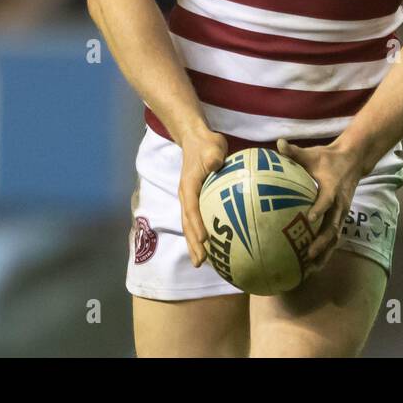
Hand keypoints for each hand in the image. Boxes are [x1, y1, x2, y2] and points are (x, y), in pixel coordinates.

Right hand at [177, 128, 228, 266]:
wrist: (195, 139)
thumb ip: (213, 156)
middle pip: (188, 224)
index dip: (197, 225)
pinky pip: (197, 221)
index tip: (204, 241)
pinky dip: (200, 236)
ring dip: (194, 244)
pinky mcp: (196, 200)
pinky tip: (211, 247)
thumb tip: (216, 163)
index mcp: (189, 186)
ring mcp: (189, 199)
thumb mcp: (211, 147)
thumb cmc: (206, 144)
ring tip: (201, 263)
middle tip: (201, 262)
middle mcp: (186, 196)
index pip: (192, 209)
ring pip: (190, 226)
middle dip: (193, 244)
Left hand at [277, 137, 367, 271]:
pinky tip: (312, 266)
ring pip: (335, 237)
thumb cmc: (327, 158)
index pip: (327, 200)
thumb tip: (278, 143)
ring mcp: (341, 213)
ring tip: (310, 269)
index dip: (320, 209)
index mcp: (333, 188)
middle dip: (322, 242)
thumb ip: (294, 151)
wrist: (353, 160)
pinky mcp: (340, 218)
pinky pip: (333, 238)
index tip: (310, 219)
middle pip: (333, 227)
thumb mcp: (312, 153)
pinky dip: (325, 252)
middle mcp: (340, 204)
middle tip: (308, 254)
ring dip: (324, 253)